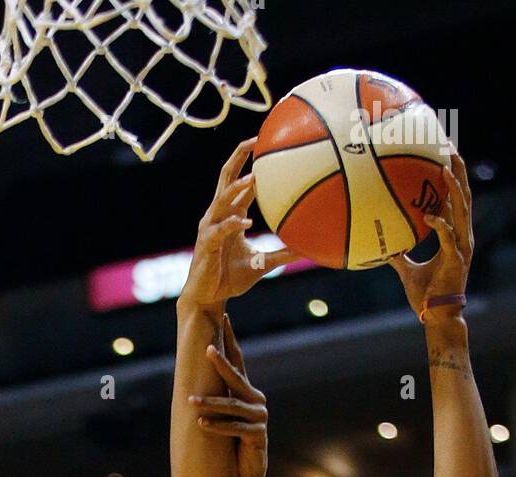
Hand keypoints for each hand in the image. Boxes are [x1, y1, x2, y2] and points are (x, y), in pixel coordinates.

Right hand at [180, 139, 291, 310]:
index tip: (268, 143)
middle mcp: (219, 215)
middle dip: (239, 156)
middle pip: (226, 177)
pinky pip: (220, 230)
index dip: (252, 162)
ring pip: (222, 200)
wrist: (209, 298)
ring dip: (237, 188)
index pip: (241, 181)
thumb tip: (308, 250)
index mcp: (231, 214)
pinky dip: (233, 224)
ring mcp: (211, 228)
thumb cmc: (230, 279)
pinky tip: (247, 222)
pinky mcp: (206, 244)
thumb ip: (282, 254)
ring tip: (254, 178)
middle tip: (257, 139)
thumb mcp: (263, 265)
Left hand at [190, 315, 267, 476]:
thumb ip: (217, 395)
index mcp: (246, 391)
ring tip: (191, 401)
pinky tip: (201, 424)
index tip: (224, 317)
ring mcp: (258, 417)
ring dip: (209, 404)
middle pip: (235, 378)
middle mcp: (255, 400)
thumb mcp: (224, 414)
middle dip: (221, 363)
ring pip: (231, 406)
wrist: (247, 472)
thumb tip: (192, 374)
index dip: (230, 340)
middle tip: (207, 349)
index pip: (237, 360)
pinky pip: (233, 428)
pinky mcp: (257, 436)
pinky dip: (216, 427)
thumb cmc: (232, 441)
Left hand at [391, 151, 472, 322]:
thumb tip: (384, 248)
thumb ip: (399, 256)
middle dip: (458, 171)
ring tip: (445, 167)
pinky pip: (448, 236)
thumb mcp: (408, 271)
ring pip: (462, 210)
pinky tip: (428, 214)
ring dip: (454, 188)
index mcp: (453, 236)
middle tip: (450, 148)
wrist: (436, 316)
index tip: (444, 156)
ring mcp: (461, 247)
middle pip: (463, 196)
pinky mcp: (455, 259)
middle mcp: (461, 237)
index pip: (455, 200)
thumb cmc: (426, 296)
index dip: (452, 178)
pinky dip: (439, 224)